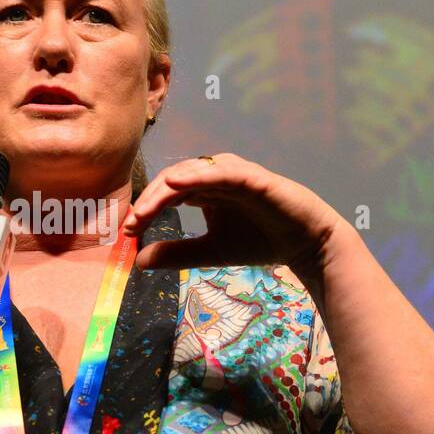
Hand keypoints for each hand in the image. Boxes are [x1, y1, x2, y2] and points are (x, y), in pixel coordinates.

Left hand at [123, 153, 343, 281]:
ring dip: (167, 188)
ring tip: (147, 207)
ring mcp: (235, 173)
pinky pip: (224, 171)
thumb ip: (177, 253)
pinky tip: (178, 183)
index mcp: (204, 190)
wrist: (305, 245)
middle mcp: (216, 176)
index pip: (166, 193)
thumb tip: (139, 261)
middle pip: (173, 180)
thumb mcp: (210, 251)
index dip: (145, 208)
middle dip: (150, 200)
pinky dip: (201, 174)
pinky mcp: (254, 177)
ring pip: (193, 172)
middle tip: (132, 222)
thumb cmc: (259, 242)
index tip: (128, 231)